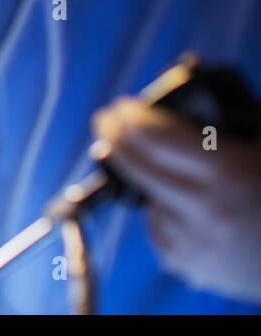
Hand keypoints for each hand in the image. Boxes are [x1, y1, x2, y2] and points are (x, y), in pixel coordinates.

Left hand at [92, 97, 260, 302]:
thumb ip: (229, 108)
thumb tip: (182, 72)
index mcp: (230, 172)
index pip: (156, 136)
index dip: (131, 117)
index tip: (120, 106)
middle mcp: (207, 208)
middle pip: (135, 164)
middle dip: (114, 135)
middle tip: (106, 120)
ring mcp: (195, 240)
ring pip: (144, 195)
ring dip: (142, 175)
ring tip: (154, 163)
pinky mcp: (188, 263)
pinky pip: (156, 226)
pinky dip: (160, 209)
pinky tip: (177, 202)